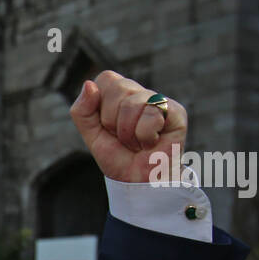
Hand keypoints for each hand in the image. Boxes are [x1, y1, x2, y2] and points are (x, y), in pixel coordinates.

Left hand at [70, 70, 186, 182]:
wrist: (139, 181)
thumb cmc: (118, 157)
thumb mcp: (91, 135)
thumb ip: (82, 111)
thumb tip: (88, 84)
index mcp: (120, 94)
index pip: (106, 78)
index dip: (101, 105)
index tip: (107, 126)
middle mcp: (140, 93)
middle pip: (119, 88)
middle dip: (113, 121)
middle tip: (123, 137)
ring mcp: (159, 100)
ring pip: (133, 104)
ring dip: (129, 133)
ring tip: (137, 143)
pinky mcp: (176, 112)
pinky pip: (152, 115)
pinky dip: (145, 136)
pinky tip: (151, 143)